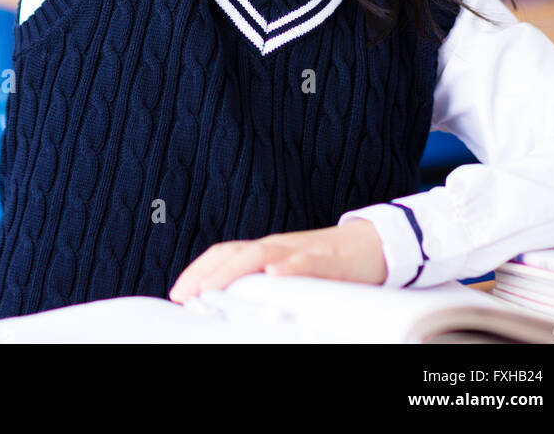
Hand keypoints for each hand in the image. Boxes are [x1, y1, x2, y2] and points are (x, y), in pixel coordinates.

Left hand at [168, 220, 387, 301]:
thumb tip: (235, 309)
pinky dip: (290, 268)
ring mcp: (304, 252)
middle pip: (237, 252)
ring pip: (264, 253)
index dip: (200, 270)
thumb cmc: (331, 265)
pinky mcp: (331, 261)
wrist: (375, 243)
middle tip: (185, 295)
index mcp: (269, 251)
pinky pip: (307, 263)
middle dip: (207, 272)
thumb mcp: (293, 273)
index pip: (227, 254)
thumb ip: (267, 284)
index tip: (178, 293)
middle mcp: (280, 248)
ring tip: (212, 289)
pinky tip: (275, 277)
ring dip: (235, 270)